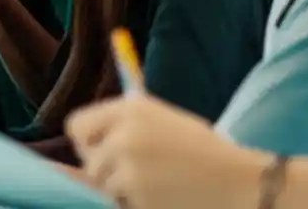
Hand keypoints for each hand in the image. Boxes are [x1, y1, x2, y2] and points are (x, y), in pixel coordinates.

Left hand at [66, 95, 262, 208]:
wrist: (237, 180)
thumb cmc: (201, 152)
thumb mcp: (161, 123)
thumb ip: (120, 131)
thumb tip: (69, 164)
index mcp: (131, 107)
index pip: (77, 126)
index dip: (88, 143)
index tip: (102, 152)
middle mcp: (124, 131)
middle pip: (87, 159)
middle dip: (103, 170)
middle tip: (135, 173)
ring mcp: (128, 164)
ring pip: (101, 184)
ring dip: (120, 190)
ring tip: (156, 184)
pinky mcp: (135, 191)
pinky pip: (119, 202)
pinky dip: (135, 203)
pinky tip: (163, 196)